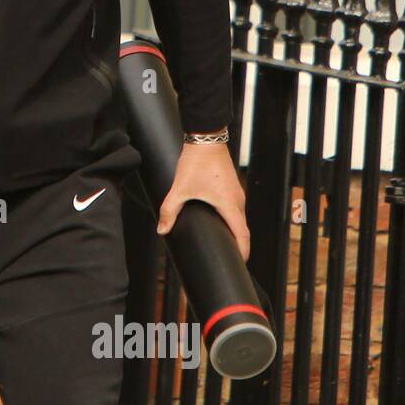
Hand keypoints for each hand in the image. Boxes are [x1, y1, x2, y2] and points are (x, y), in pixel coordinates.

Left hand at [156, 141, 250, 261]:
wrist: (206, 139)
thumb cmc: (197, 163)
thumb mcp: (180, 189)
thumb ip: (169, 211)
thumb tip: (162, 230)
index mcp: (230, 205)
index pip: (242, 235)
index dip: (243, 251)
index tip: (239, 264)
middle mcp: (238, 201)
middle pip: (242, 229)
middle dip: (237, 245)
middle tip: (227, 259)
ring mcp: (237, 194)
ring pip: (238, 218)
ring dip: (234, 232)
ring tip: (223, 244)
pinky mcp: (232, 188)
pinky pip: (235, 209)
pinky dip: (231, 220)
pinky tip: (219, 223)